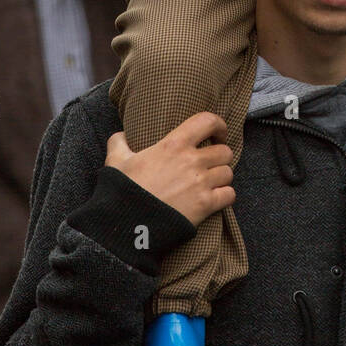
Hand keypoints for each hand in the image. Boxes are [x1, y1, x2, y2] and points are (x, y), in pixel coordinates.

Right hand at [105, 113, 234, 227]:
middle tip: (211, 163)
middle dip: (220, 157)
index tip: (216, 133)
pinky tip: (215, 198)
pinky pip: (230, 195)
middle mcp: (192, 161)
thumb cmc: (123, 190)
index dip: (218, 125)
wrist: (127, 224)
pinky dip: (225, 196)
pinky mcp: (205, 205)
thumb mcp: (115, 161)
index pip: (207, 121)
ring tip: (212, 182)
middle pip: (224, 151)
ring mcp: (201, 183)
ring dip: (222, 177)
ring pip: (228, 173)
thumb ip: (119, 142)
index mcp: (173, 144)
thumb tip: (121, 135)